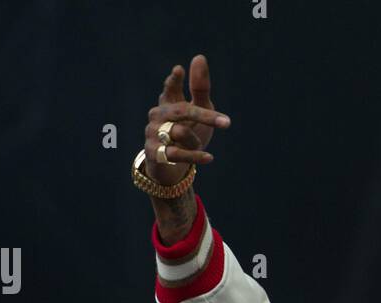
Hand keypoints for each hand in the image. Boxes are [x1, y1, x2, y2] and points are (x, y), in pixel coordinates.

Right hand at [144, 54, 230, 185]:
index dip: (174, 81)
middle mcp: (158, 115)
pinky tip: (209, 158)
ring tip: (198, 144)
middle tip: (227, 123)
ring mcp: (153, 133)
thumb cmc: (187, 133)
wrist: (170, 167)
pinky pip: (176, 153)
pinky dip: (195, 156)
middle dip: (204, 116)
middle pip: (181, 111)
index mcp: (169, 101)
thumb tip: (199, 57)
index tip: (179, 71)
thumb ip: (199, 87)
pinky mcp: (153, 152)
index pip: (170, 88)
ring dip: (195, 141)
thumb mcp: (198, 110)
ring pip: (179, 133)